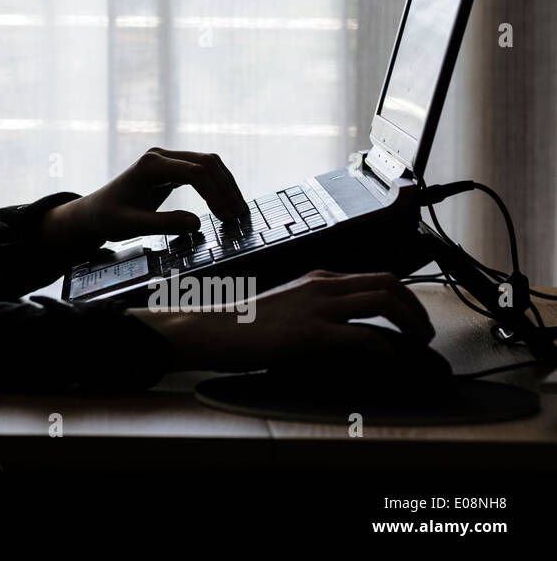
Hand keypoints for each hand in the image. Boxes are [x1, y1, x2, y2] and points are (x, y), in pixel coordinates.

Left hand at [42, 147, 249, 253]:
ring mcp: (167, 159)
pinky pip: (202, 171)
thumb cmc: (110, 218)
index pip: (195, 172)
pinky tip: (226, 204)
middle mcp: (160, 155)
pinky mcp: (172, 168)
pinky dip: (217, 186)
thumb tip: (197, 224)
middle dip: (226, 188)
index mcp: (150, 165)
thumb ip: (163, 224)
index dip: (215, 193)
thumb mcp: (132, 226)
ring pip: (208, 164)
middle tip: (239, 216)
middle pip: (207, 162)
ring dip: (226, 185)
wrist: (95, 212)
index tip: (227, 217)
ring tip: (238, 212)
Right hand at [131, 269, 435, 371]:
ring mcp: (317, 308)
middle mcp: (323, 286)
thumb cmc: (246, 325)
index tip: (414, 318)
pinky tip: (386, 361)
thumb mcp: (288, 306)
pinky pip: (362, 336)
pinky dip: (383, 349)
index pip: (377, 277)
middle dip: (417, 308)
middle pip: (389, 283)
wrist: (213, 330)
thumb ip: (317, 309)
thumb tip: (345, 328)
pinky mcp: (311, 333)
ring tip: (417, 344)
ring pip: (384, 301)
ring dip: (411, 323)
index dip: (406, 298)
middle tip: (424, 333)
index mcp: (318, 279)